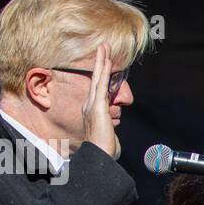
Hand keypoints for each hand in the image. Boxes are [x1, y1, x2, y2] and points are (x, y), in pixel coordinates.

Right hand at [81, 43, 119, 158]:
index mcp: (93, 113)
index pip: (98, 90)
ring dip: (101, 62)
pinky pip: (101, 84)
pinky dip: (104, 72)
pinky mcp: (98, 106)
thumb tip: (113, 132)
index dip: (101, 76)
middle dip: (99, 63)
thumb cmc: (105, 150)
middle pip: (96, 80)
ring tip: (105, 48)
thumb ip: (109, 130)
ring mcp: (93, 105)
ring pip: (98, 79)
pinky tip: (107, 61)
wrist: (99, 156)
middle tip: (103, 48)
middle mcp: (90, 106)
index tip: (104, 65)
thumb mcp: (109, 136)